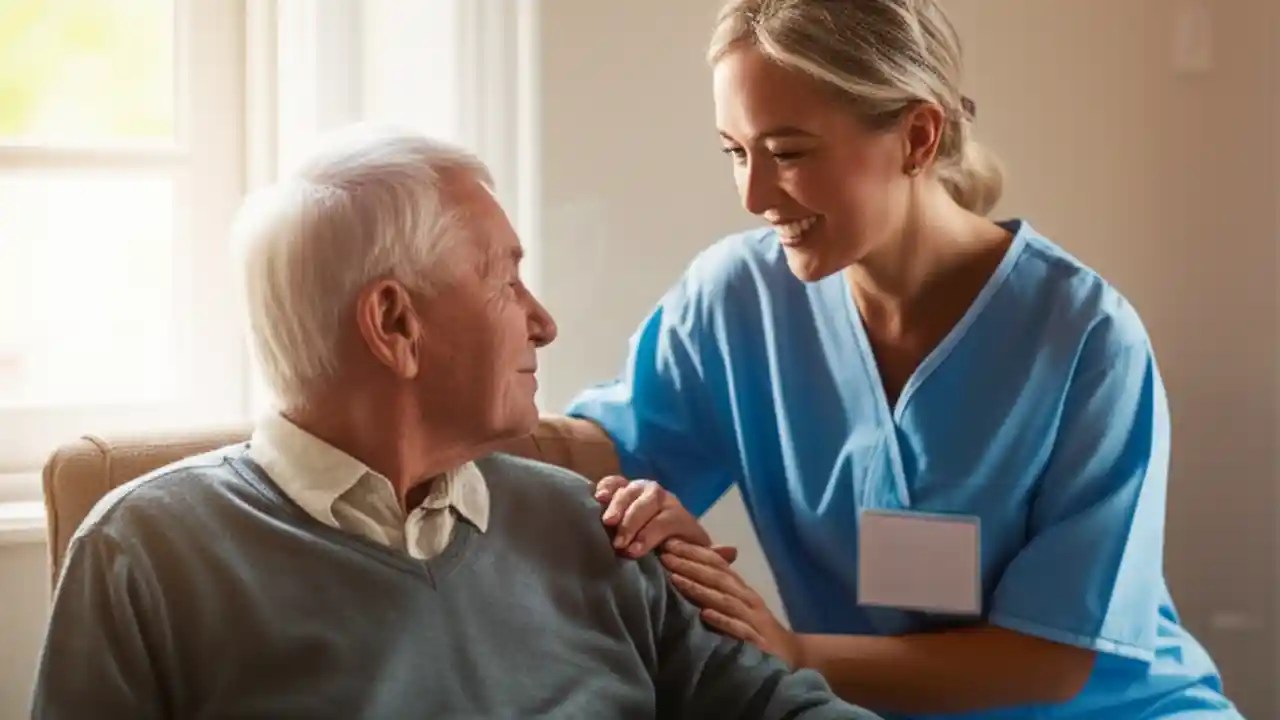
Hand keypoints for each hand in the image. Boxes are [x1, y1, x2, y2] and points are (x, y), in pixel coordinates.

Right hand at [595, 476, 735, 561]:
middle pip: (648, 503)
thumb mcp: (693, 554)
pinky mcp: (622, 487)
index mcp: (679, 514)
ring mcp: (640, 489)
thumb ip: (709, 555)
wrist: (662, 534)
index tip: (633, 553)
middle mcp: (661, 497)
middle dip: (633, 523)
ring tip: (607, 524)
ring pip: (630, 490)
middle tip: (619, 544)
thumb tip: (732, 552)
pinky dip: (606, 486)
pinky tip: (597, 498)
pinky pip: (614, 481)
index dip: (650, 535)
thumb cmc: (675, 550)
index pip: (666, 520)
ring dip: (618, 506)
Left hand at [660, 539, 799, 667]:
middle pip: (718, 577)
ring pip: (726, 600)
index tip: (668, 543)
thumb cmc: (756, 629)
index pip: (716, 564)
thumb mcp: (736, 606)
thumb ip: (715, 589)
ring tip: (676, 579)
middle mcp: (747, 599)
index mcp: (741, 589)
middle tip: (665, 554)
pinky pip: (740, 630)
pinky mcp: (759, 642)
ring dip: (700, 589)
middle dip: (690, 564)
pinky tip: (705, 615)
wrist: (791, 655)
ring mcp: (754, 620)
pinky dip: (722, 621)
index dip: (693, 552)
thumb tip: (683, 571)